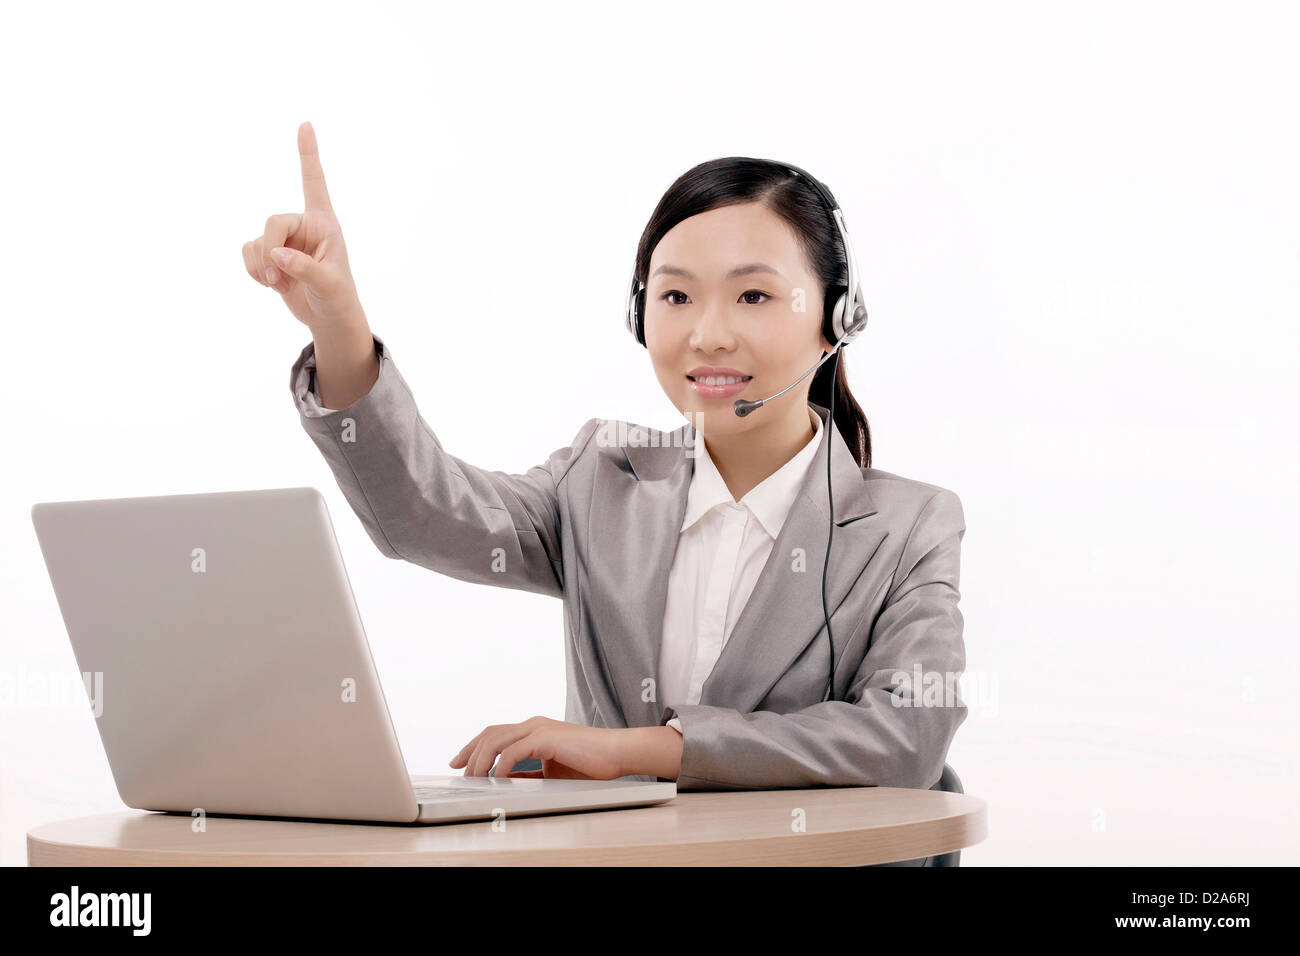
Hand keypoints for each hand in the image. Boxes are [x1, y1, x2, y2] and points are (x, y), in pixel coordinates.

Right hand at [240, 121, 366, 334]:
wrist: (327, 318)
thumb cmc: (338, 298)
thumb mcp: (330, 285)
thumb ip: (306, 268)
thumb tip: (277, 255)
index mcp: (325, 223)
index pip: (314, 183)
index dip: (308, 154)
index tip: (305, 124)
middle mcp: (303, 225)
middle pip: (273, 223)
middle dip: (269, 251)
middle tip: (276, 277)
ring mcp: (284, 240)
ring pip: (256, 242)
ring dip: (260, 267)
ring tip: (279, 284)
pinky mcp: (268, 254)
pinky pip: (247, 253)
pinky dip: (253, 271)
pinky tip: (271, 283)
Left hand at [450, 717, 628, 779]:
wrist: (616, 754)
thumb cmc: (591, 764)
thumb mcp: (551, 772)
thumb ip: (529, 773)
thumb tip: (506, 781)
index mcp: (534, 730)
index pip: (496, 734)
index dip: (474, 747)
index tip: (460, 762)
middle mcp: (533, 724)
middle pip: (490, 733)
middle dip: (469, 752)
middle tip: (457, 770)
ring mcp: (539, 728)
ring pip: (497, 740)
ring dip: (481, 760)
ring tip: (474, 779)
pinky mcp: (546, 737)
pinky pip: (514, 751)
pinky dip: (501, 765)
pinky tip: (497, 779)